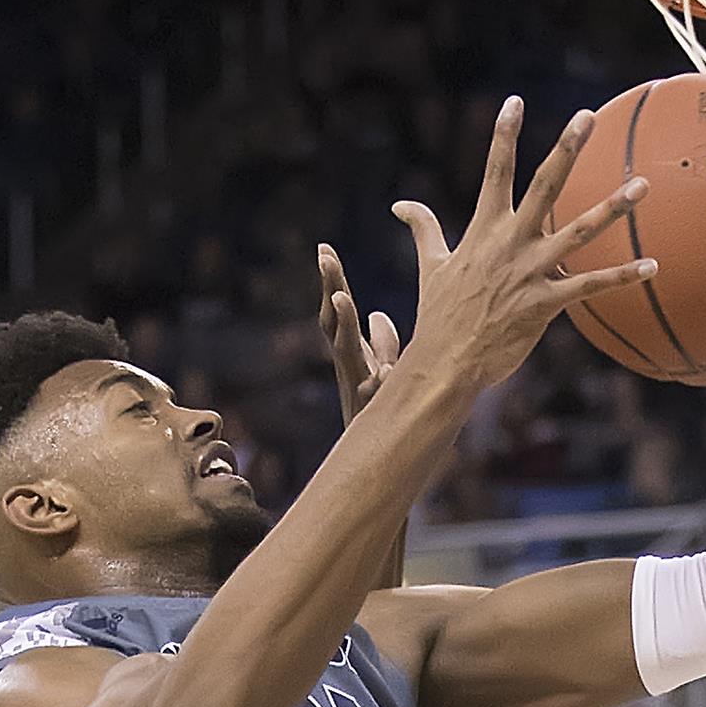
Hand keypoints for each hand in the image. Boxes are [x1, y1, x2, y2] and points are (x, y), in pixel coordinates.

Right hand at [317, 244, 400, 423]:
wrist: (376, 458)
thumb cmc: (379, 413)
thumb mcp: (381, 370)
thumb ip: (381, 343)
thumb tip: (379, 314)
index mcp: (350, 353)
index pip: (336, 310)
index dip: (331, 281)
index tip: (324, 248)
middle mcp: (348, 367)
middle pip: (333, 323)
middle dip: (330, 288)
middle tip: (325, 257)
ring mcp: (357, 389)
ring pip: (347, 355)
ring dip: (344, 327)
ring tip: (344, 300)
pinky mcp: (370, 415)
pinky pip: (372, 398)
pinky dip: (375, 384)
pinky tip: (381, 373)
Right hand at [390, 98, 655, 389]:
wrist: (445, 363)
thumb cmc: (440, 314)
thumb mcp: (431, 265)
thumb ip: (423, 228)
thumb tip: (399, 204)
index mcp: (484, 229)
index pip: (495, 172)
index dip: (503, 135)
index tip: (515, 101)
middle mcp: (510, 243)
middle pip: (544, 186)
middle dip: (566, 150)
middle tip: (587, 117)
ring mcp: (530, 272)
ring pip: (579, 233)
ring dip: (613, 208)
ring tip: (644, 185)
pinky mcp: (546, 304)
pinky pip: (591, 286)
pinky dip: (622, 276)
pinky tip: (652, 266)